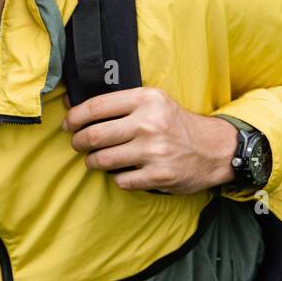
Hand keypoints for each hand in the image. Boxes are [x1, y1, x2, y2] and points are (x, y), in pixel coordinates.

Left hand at [62, 87, 237, 192]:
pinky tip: (122, 171)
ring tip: (94, 159)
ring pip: (101, 160)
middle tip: (77, 144)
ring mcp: (154, 151)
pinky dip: (116, 177)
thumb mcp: (152, 102)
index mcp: (146, 100)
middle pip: (93, 135)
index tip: (67, 124)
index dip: (74, 117)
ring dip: (91, 162)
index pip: (96, 107)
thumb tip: (71, 103)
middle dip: (77, 142)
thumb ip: (117, 103)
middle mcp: (149, 123)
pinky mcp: (158, 175)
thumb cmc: (175, 124)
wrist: (213, 149)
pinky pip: (120, 180)